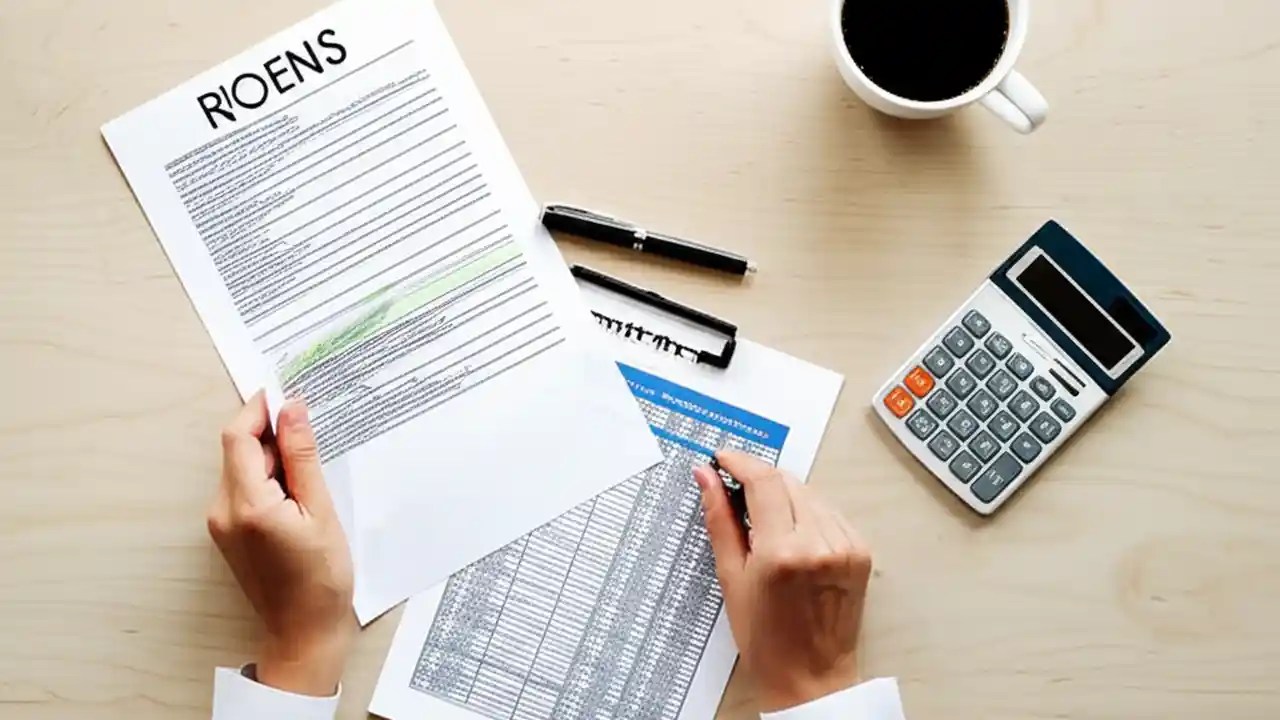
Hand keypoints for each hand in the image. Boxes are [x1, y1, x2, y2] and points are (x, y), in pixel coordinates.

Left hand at [206, 392, 356, 696]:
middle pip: (237, 449)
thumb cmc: (321, 579)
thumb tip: (292, 410)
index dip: (259, 407)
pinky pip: (244, 488)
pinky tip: (298, 489)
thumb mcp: (321, 511)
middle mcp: (223, 511)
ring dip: (271, 455)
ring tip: (311, 466)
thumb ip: (303, 457)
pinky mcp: (229, 532)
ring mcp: (222, 523)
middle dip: (270, 431)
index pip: (238, 437)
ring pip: (241, 468)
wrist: (304, 632)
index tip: (286, 390)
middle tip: (310, 424)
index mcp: (247, 505)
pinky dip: (268, 477)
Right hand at [694, 451, 871, 712]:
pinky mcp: (860, 551)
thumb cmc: (767, 639)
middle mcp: (819, 544)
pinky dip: (808, 513)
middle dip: (759, 479)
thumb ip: (720, 521)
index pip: (763, 481)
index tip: (723, 459)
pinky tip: (792, 535)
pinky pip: (829, 512)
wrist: (811, 677)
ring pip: (809, 493)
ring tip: (764, 523)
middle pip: (787, 482)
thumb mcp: (731, 579)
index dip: (741, 462)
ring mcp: (845, 546)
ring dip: (784, 495)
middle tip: (735, 489)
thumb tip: (707, 477)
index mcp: (782, 553)